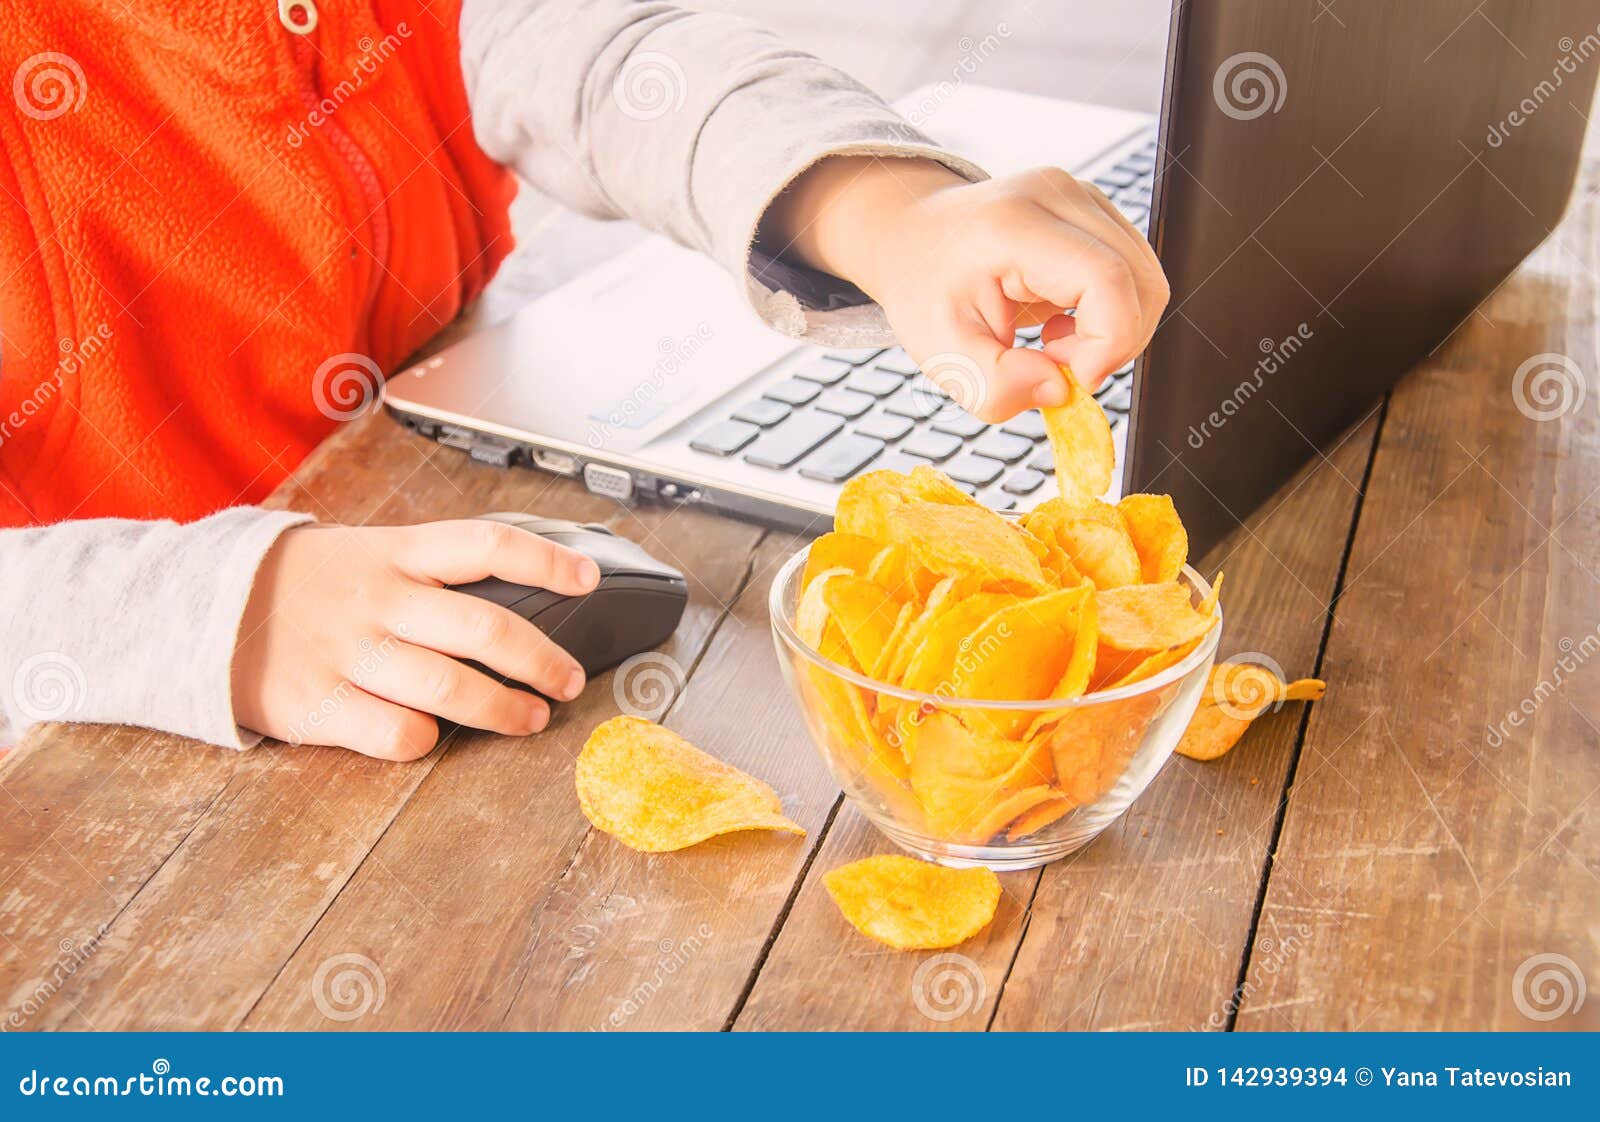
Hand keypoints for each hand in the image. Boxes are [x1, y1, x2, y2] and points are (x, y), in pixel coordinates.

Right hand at [231, 520, 600, 759]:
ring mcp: (348, 652)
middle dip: (542, 660)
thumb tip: (518, 588)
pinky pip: (397, 732)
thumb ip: (431, 569)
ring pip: (452, 688)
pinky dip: (426, 740)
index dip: (546, 558)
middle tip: (568, 681)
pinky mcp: (318, 704)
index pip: (486, 544)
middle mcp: (378, 599)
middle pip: (485, 628)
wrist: (197, 608)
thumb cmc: (304, 585)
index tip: (588, 577)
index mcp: (395, 552)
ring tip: (531, 719)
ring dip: (505, 710)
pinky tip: (432, 735)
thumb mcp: (365, 551)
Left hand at [762, 156, 1168, 420]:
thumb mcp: (942, 353)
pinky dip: (1108, 315)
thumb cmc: (923, 288)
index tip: (1073, 380)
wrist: (911, 236)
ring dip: (1111, 332)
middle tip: (1053, 367)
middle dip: (1112, 345)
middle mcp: (1059, 196)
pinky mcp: (1095, 211)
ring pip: (1145, 280)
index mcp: (1015, 224)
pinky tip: (1059, 323)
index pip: (1105, 278)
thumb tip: (1058, 390)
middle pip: (1140, 281)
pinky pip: (1132, 275)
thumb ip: (995, 387)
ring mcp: (1083, 196)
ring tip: (1050, 345)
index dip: (1108, 341)